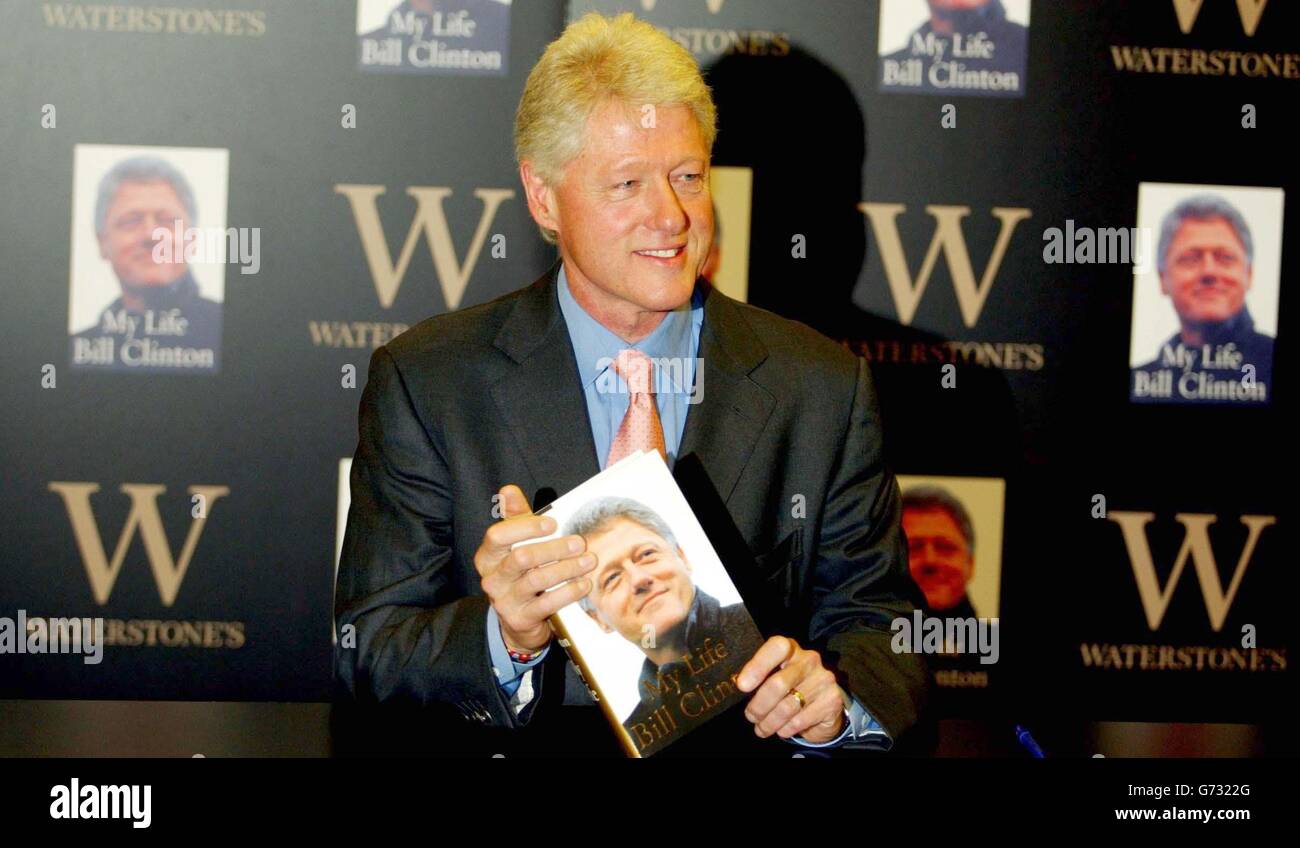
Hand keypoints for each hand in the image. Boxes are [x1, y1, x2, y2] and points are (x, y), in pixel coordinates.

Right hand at [475, 484, 596, 652]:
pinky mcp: (520, 619)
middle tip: (580, 542)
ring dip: (567, 568)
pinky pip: (547, 603)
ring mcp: (504, 600)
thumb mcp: (514, 546)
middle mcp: (491, 578)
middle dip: (554, 549)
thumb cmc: (519, 575)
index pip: (498, 536)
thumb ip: (514, 518)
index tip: (553, 523)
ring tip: (588, 561)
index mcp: (487, 556)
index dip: (526, 527)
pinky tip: (584, 584)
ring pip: (537, 580)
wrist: (517, 622)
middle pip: (522, 558)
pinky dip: (569, 592)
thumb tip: (508, 489)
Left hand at [737, 636, 845, 743]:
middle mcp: (809, 660)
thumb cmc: (792, 688)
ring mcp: (823, 680)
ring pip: (787, 706)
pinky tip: (781, 731)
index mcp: (791, 649)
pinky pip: (800, 720)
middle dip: (759, 705)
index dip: (757, 666)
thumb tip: (739, 687)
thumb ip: (761, 677)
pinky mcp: (831, 700)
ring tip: (761, 728)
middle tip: (750, 716)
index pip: (777, 647)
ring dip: (769, 722)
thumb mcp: (777, 676)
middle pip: (778, 684)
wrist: (825, 705)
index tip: (742, 686)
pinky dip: (785, 729)